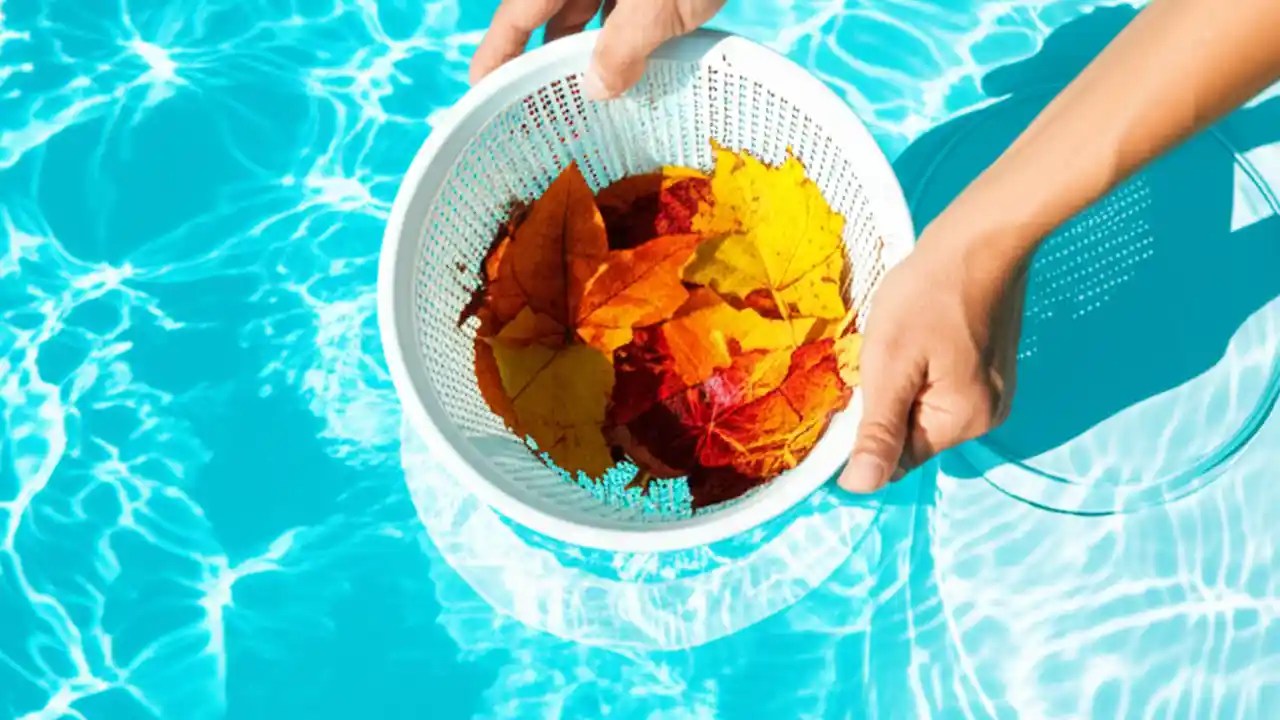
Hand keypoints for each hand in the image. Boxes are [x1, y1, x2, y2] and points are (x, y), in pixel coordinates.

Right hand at [470, 0, 725, 98]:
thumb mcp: (660, 5)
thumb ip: (624, 47)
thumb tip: (596, 88)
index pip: (516, 12)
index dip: (497, 53)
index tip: (480, 89)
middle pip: (551, 9)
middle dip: (547, 55)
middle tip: (542, 104)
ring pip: (590, 6)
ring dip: (590, 46)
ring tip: (591, 93)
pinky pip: (625, 3)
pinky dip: (624, 29)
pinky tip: (634, 60)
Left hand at [838, 225, 1025, 492]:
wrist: (982, 238)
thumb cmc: (930, 294)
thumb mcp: (890, 363)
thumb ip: (878, 430)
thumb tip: (859, 489)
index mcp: (962, 423)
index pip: (897, 455)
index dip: (868, 425)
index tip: (860, 382)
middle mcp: (986, 417)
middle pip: (912, 430)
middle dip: (888, 397)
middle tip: (884, 349)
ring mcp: (993, 391)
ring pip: (924, 404)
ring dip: (902, 379)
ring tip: (904, 335)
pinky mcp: (990, 367)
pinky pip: (941, 383)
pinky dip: (921, 365)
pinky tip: (920, 331)